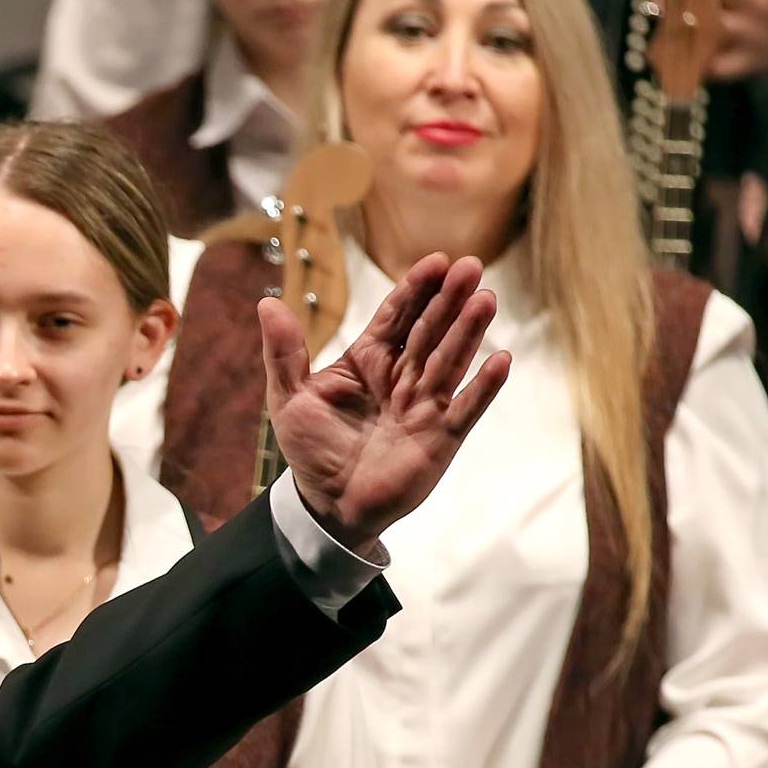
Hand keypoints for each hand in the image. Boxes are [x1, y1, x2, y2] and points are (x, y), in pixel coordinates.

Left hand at [262, 253, 509, 553]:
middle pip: (429, 330)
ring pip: (450, 361)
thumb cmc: (312, 450)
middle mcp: (402, 376)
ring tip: (485, 299)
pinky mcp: (441, 437)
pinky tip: (500, 360)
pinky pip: (466, 408)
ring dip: (469, 331)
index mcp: (368, 360)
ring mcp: (424, 405)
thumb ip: (283, 352)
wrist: (329, 506)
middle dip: (449, 300)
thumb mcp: (289, 398)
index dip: (416, 289)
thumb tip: (267, 303)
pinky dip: (483, 387)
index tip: (436, 262)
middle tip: (471, 266)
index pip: (396, 316)